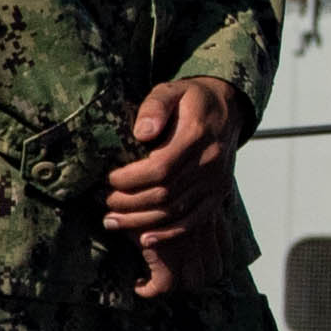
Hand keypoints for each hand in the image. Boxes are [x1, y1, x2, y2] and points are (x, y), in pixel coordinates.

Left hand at [105, 78, 244, 298]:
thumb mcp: (171, 91)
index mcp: (198, 135)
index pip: (160, 167)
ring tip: (111, 222)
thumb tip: (142, 132)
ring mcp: (217, 180)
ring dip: (140, 222)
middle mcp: (211, 161)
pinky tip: (145, 239)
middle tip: (103, 202)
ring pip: (175, 211)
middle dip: (128, 202)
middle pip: (165, 194)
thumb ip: (155, 107)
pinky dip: (169, 233)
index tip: (107, 178)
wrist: (227, 108)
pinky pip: (194, 220)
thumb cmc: (190, 99)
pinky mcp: (218, 193)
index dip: (129, 179)